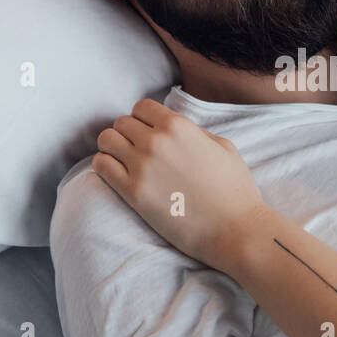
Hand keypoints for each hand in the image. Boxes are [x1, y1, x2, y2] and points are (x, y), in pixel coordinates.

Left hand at [92, 99, 265, 266]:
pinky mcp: (133, 192)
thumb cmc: (235, 189)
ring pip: (106, 140)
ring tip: (123, 160)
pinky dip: (104, 165)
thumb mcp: (223, 146)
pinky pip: (101, 166)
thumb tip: (174, 129)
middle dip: (128, 133)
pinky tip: (117, 174)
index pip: (142, 107)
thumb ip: (195, 132)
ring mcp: (142, 166)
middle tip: (137, 150)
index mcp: (179, 126)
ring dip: (112, 147)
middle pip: (121, 123)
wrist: (234, 228)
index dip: (143, 119)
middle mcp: (156, 141)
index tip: (147, 132)